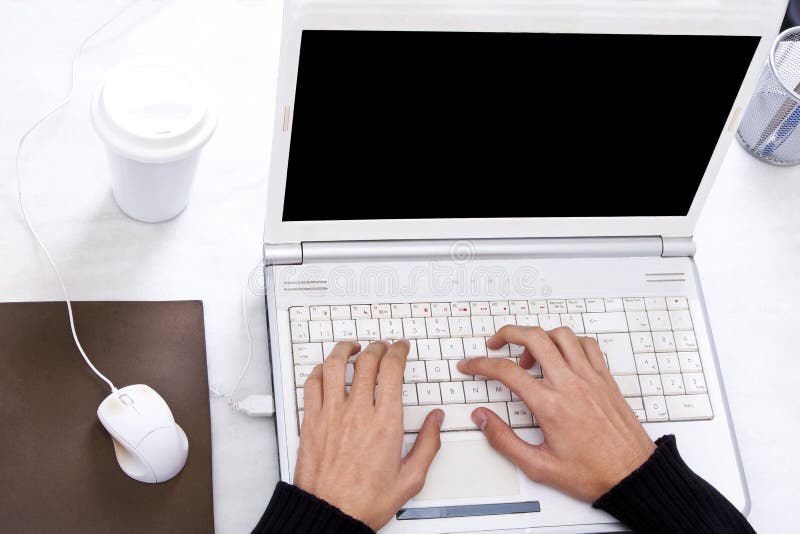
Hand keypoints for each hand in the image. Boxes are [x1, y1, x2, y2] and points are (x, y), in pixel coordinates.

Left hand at [294, 340, 443, 529]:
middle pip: (367, 362)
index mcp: (385, 423)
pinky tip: (326, 369)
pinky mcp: (311, 421)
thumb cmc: (364, 501)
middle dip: (377, 347)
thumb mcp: (410, 479)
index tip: (400, 349)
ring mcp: (331, 414)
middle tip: (382, 346)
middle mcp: (358, 413)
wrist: (329, 515)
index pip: (392, 370)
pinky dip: (320, 370)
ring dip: (345, 350)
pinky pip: (312, 384)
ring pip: (336, 365)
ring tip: (352, 347)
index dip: (398, 352)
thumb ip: (428, 445)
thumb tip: (436, 421)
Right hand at [457, 326, 654, 501]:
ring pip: (561, 335)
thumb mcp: (539, 466)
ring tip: (529, 352)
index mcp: (551, 406)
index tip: (471, 365)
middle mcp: (571, 385)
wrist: (633, 475)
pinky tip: (562, 355)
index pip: (507, 371)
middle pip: (534, 338)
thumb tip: (483, 419)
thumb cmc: (593, 473)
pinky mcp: (606, 378)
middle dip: (508, 333)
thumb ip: (504, 440)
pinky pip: (587, 344)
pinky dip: (569, 342)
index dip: (481, 364)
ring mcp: (591, 378)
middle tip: (497, 343)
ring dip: (540, 336)